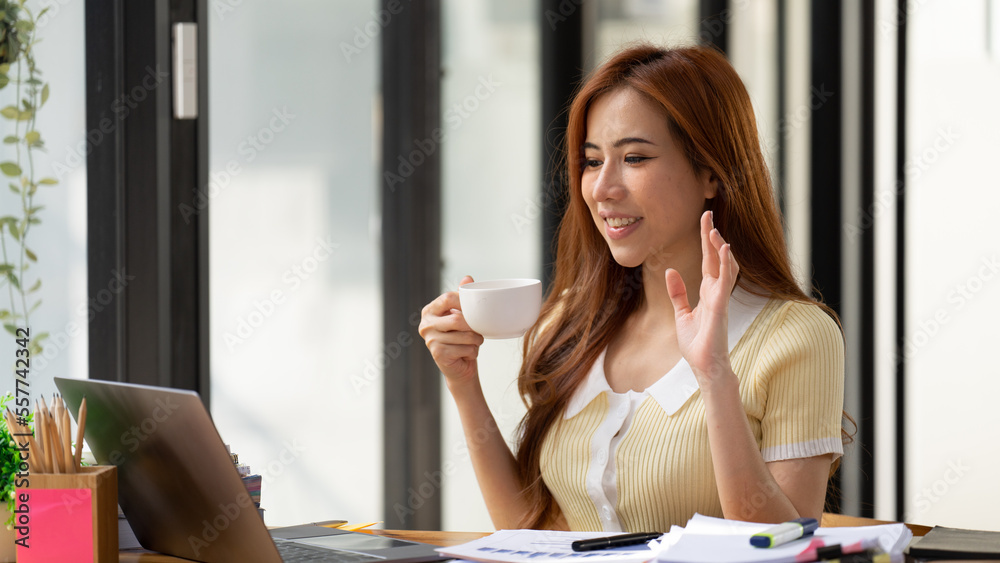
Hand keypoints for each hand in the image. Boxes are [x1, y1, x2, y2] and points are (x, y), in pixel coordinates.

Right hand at [418, 275, 484, 387]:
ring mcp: (430, 340)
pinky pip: (465, 348)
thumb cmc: (462, 338)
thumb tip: (468, 278)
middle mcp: (426, 324)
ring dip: (476, 340)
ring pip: (464, 336)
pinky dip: (473, 351)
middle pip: (457, 319)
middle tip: (479, 330)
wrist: (460, 366)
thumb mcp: (462, 315)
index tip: (474, 310)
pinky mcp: (438, 354)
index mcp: (430, 311)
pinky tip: (467, 353)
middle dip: (473, 326)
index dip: (465, 303)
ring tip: (474, 342)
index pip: (448, 298)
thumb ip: (463, 297)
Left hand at [664, 211, 739, 388]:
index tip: (705, 221)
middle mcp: (717, 292)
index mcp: (708, 292)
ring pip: (724, 266)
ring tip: (713, 229)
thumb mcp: (682, 314)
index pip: (709, 260)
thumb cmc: (697, 344)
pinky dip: (725, 265)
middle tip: (707, 215)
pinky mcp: (720, 308)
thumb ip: (678, 293)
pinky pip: (725, 282)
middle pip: (716, 258)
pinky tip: (724, 249)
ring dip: (719, 247)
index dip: (707, 241)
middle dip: (712, 236)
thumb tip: (671, 271)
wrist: (704, 367)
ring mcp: (721, 299)